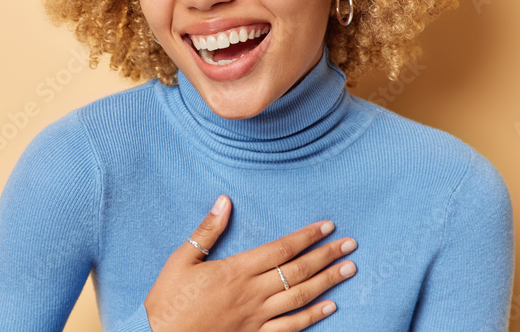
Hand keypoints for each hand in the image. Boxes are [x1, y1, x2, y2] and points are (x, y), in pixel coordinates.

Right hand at [143, 195, 356, 331]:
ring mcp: (256, 317)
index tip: (327, 226)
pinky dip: (313, 316)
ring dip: (327, 282)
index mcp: (235, 271)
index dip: (306, 237)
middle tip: (350, 245)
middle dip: (326, 256)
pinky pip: (291, 327)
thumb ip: (207, 231)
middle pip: (297, 271)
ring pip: (300, 297)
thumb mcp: (181, 260)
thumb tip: (224, 201)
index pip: (280, 249)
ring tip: (348, 269)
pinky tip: (330, 306)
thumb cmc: (169, 300)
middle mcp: (252, 293)